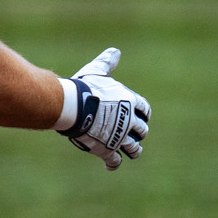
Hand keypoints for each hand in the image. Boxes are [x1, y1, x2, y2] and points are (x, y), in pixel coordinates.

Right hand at [58, 47, 149, 169]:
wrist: (73, 106)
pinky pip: (114, 161)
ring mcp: (120, 136)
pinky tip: (110, 165)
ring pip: (134, 148)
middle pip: (141, 130)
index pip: (144, 110)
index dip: (143, 114)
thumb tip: (115, 51)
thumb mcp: (96, 71)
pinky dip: (113, 164)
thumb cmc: (84, 87)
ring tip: (129, 151)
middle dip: (138, 132)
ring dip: (132, 149)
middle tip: (133, 134)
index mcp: (129, 101)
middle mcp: (129, 120)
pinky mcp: (108, 149)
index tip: (141, 116)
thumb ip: (107, 63)